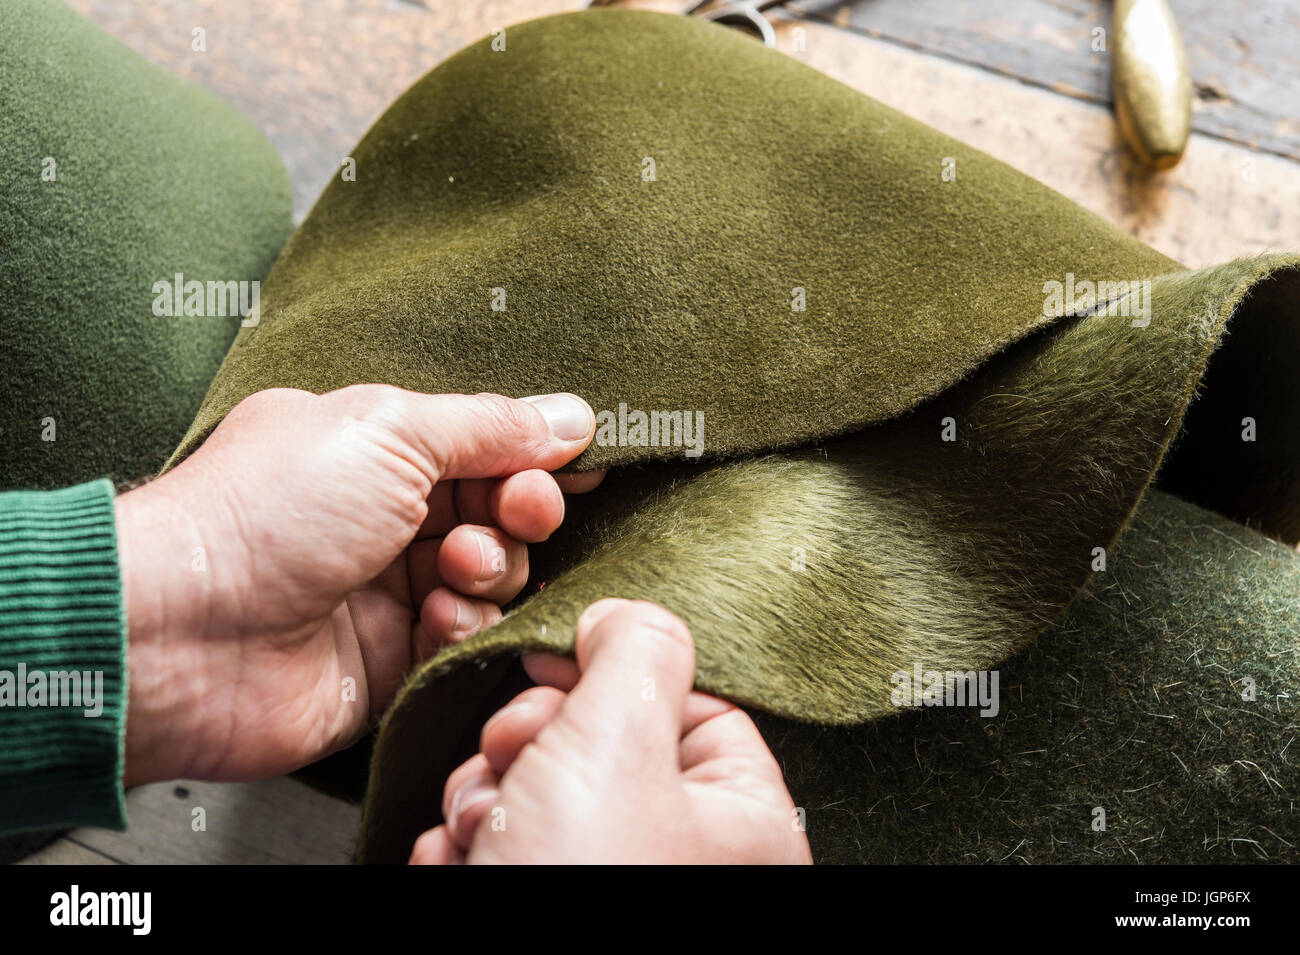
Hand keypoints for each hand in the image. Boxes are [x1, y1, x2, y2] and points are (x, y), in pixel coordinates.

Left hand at [116, 386, 601, 784]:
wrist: (184, 632)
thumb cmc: (266, 511)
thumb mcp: (389, 431)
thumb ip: (489, 426)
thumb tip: (570, 415)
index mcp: (371, 447)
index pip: (481, 447)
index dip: (532, 457)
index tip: (575, 466)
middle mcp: (381, 516)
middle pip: (499, 513)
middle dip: (521, 510)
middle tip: (520, 512)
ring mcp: (386, 591)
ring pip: (493, 577)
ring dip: (492, 568)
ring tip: (454, 568)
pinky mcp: (391, 660)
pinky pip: (465, 637)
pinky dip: (464, 625)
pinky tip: (438, 616)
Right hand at [409, 599, 811, 863]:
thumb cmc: (579, 892)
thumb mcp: (616, 741)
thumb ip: (635, 651)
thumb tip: (625, 617)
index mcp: (744, 825)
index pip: (691, 707)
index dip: (611, 678)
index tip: (553, 666)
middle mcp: (684, 867)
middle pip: (600, 750)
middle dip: (528, 745)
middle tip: (510, 759)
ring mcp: (610, 892)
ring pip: (537, 801)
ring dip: (485, 800)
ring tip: (475, 832)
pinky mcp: (537, 904)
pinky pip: (502, 857)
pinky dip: (466, 856)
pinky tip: (456, 870)